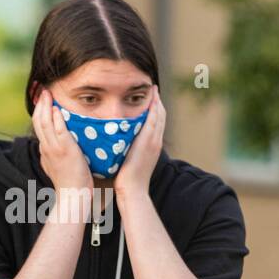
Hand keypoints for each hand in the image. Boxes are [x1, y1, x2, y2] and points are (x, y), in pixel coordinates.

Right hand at [32, 90, 90, 195]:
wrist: (73, 196)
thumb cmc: (71, 183)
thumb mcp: (58, 165)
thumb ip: (55, 153)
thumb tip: (54, 146)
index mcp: (45, 150)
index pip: (38, 126)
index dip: (38, 111)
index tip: (41, 99)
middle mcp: (46, 147)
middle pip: (38, 120)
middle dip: (39, 103)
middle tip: (43, 90)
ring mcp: (54, 149)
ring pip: (44, 122)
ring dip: (45, 106)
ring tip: (47, 93)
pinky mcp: (65, 151)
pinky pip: (59, 130)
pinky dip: (57, 118)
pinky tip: (57, 108)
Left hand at [114, 86, 164, 202]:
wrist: (132, 189)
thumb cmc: (127, 181)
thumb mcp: (128, 163)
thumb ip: (126, 152)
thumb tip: (117, 147)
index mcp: (152, 147)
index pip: (156, 125)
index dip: (155, 112)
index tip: (151, 100)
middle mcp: (155, 142)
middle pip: (161, 117)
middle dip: (158, 103)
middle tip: (154, 89)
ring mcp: (154, 141)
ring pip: (159, 116)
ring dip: (157, 101)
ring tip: (153, 89)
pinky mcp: (148, 140)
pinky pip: (154, 119)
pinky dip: (155, 107)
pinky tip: (151, 97)